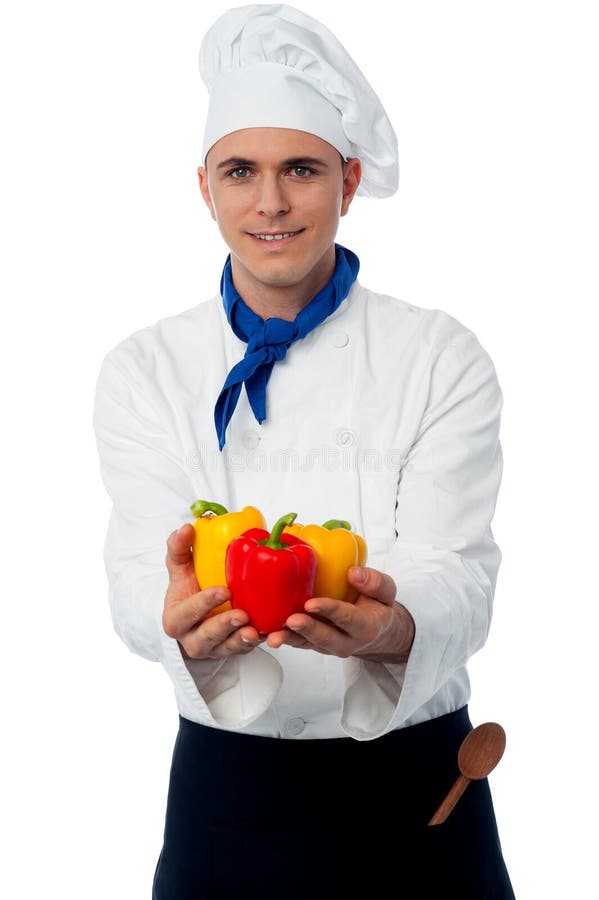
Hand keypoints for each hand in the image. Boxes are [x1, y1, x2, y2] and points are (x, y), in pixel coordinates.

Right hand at [162, 524, 263, 659]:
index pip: (185, 614)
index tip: (223, 590)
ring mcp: (215, 649)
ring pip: (227, 649)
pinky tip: (269, 634)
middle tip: (242, 615)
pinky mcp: (234, 651)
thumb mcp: (181, 569)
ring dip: (241, 641)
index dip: (202, 604)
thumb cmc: (189, 587)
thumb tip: (185, 528)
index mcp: (176, 619)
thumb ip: (179, 548)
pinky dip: (258, 643)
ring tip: (255, 631)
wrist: (200, 611)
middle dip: (223, 627)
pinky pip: (247, 651)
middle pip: (205, 638)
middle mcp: (193, 639)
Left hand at [266, 566, 414, 662]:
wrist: (374, 629)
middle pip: (324, 637)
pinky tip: (264, 631)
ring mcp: (326, 644)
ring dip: (288, 639)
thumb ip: (375, 582)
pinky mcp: (311, 643)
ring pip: (306, 643)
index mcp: (365, 627)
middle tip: (291, 620)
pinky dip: (280, 636)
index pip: (347, 619)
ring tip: (272, 635)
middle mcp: (345, 641)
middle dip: (306, 629)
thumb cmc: (376, 605)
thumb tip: (353, 573)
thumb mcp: (386, 591)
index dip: (330, 611)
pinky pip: (295, 641)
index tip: (312, 603)